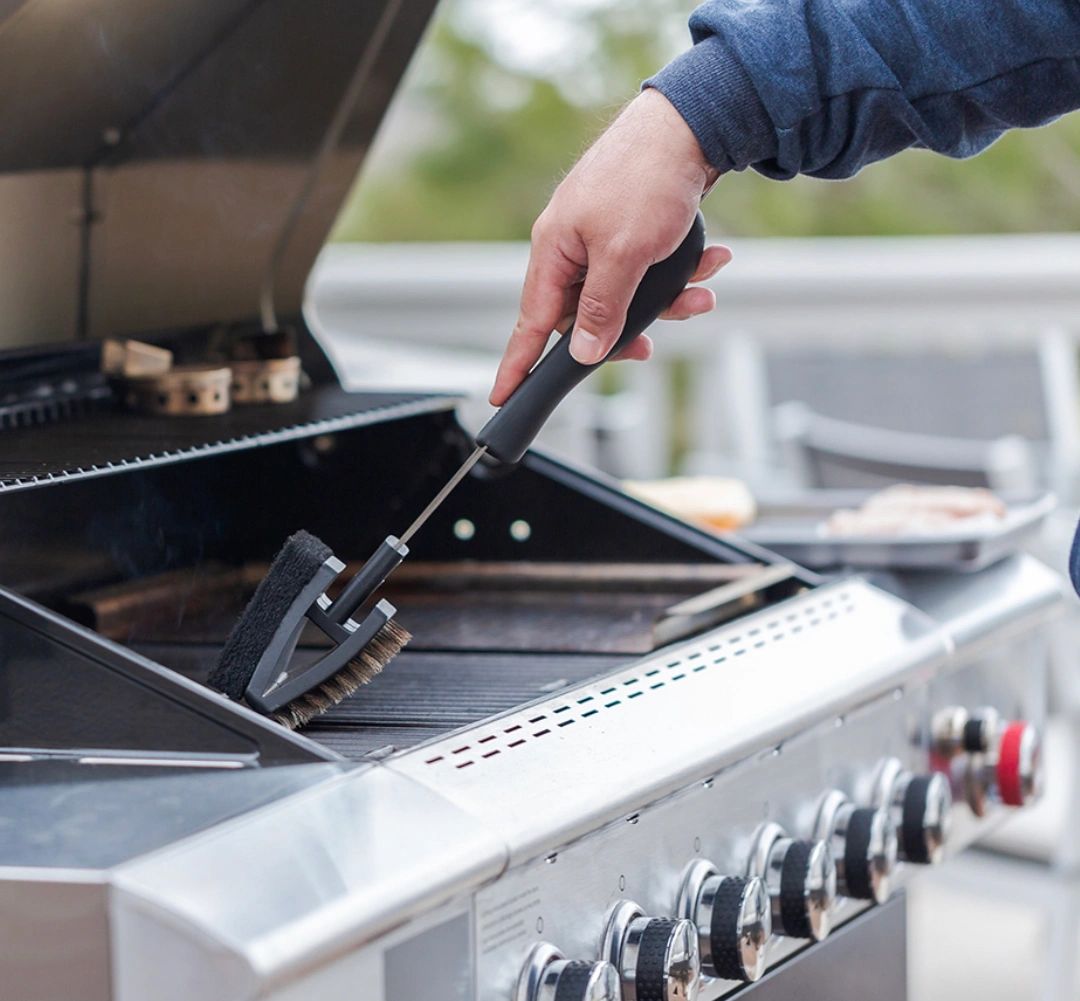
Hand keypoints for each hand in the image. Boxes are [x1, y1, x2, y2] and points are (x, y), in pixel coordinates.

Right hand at [490, 88, 729, 405]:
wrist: (691, 123)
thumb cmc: (647, 178)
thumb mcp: (623, 255)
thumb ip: (601, 309)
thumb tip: (583, 351)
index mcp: (554, 250)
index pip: (531, 322)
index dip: (517, 363)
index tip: (502, 395)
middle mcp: (572, 246)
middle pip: (586, 315)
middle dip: (627, 330)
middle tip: (647, 348)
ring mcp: (601, 237)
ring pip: (625, 295)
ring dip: (665, 300)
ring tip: (699, 294)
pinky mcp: (631, 228)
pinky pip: (647, 270)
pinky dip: (678, 273)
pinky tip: (709, 261)